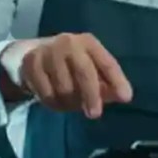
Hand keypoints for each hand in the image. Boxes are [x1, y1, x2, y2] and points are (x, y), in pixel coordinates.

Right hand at [16, 33, 132, 117]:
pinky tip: (56, 100)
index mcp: (88, 43)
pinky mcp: (31, 64)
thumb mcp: (90, 68)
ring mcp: (48, 52)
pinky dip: (53, 104)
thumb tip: (124, 96)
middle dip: (91, 95)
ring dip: (70, 103)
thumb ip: (107, 83)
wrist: (33, 54)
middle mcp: (69, 42)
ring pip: (64, 87)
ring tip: (71, 104)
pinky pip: (46, 94)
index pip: (107, 62)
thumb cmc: (70, 64)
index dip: (117, 80)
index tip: (125, 98)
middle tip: (94, 114)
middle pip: (85, 72)